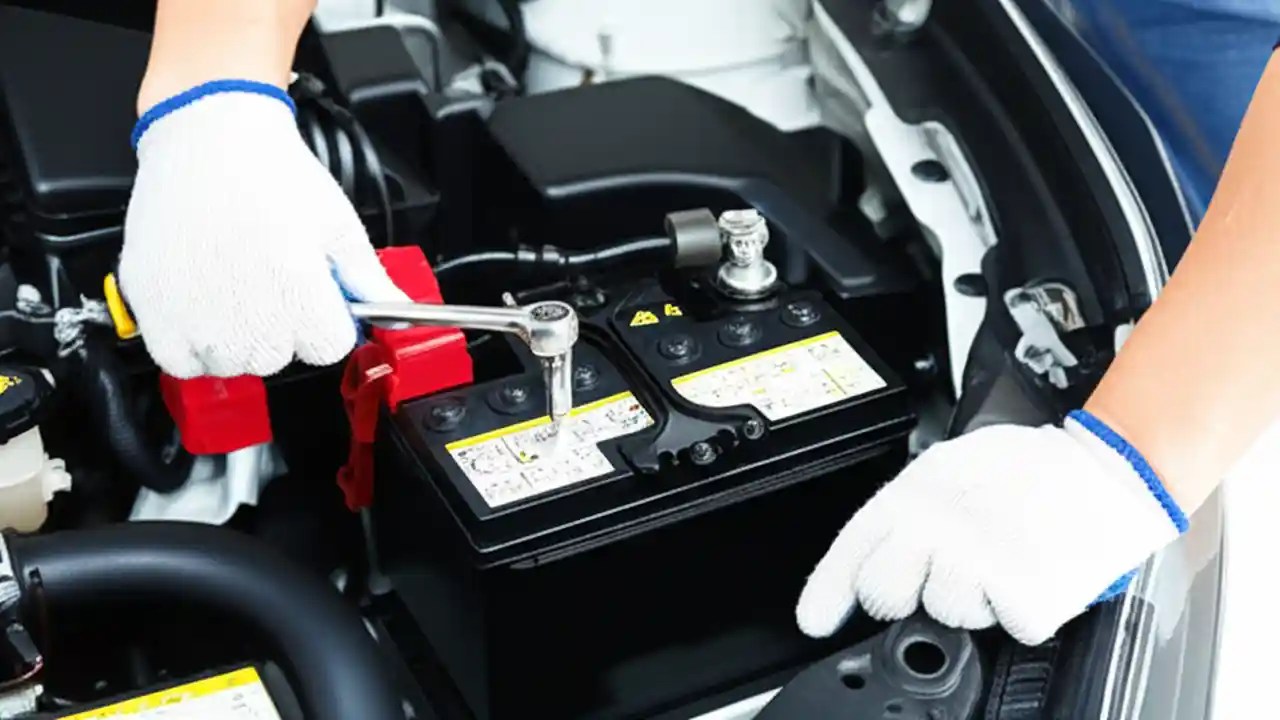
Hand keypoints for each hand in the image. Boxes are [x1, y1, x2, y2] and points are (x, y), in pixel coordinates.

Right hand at [120, 86, 406, 377]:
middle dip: (284, 328)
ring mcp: (194, 316)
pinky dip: (193, 346)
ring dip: (239, 339)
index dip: (327, 320)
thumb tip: (402, 316)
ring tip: (234, 286)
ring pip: (233, 363)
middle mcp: (245, 313)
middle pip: (280, 358)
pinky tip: (203, 305)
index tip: (314, 295)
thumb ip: (369, 280)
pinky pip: (181, 362)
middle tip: (269, 280)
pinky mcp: (153, 310)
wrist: (206, 136)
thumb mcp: (338, 224)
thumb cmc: (271, 172)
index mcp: (297, 291)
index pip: (329, 347)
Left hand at [795, 413, 1187, 645]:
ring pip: (946, 614)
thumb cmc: (1031, 467)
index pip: (850, 551)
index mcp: (913, 493)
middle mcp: (935, 527)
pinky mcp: (1021, 592)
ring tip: (1002, 560)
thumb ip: (910, 507)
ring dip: (974, 600)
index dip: (826, 594)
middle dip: (907, 595)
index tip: (815, 621)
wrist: (1107, 467)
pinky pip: (1004, 627)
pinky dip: (1021, 611)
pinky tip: (1032, 574)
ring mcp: (976, 562)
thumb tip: (874, 551)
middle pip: (884, 595)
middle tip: (945, 571)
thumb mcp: (951, 467)